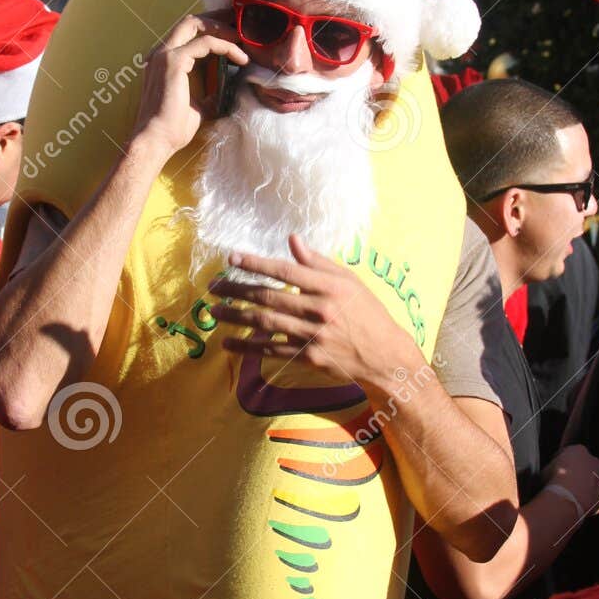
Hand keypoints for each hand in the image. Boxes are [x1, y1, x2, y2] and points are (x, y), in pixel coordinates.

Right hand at [131, 14, 247, 162]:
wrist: (157, 140)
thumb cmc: (173, 128)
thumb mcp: (198, 104)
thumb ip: (208, 91)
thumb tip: (223, 88)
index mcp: (165, 61)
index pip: (188, 33)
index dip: (212, 28)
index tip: (235, 34)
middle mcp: (162, 53)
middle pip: (191, 21)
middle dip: (218, 19)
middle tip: (240, 25)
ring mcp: (166, 55)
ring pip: (196, 25)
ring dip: (222, 28)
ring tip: (243, 39)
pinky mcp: (174, 61)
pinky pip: (206, 43)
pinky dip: (225, 46)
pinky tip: (240, 57)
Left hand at [209, 234, 404, 385]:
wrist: (385, 357)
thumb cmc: (367, 314)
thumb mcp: (349, 282)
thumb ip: (318, 262)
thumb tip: (292, 240)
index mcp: (329, 286)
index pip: (285, 271)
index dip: (256, 263)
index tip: (232, 257)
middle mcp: (319, 310)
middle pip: (268, 296)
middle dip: (236, 290)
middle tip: (213, 286)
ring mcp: (312, 336)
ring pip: (264, 323)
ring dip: (235, 316)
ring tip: (213, 311)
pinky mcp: (308, 358)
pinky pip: (270, 350)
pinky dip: (246, 347)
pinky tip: (227, 343)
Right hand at [544, 443, 598, 516]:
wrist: (566, 500)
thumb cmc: (553, 482)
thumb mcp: (546, 468)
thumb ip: (552, 466)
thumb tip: (551, 472)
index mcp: (579, 450)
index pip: (570, 453)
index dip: (561, 462)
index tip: (555, 470)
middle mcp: (593, 462)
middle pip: (584, 465)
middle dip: (577, 472)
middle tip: (564, 482)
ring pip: (593, 481)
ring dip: (584, 486)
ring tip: (571, 495)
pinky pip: (596, 496)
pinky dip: (590, 500)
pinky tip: (578, 504)